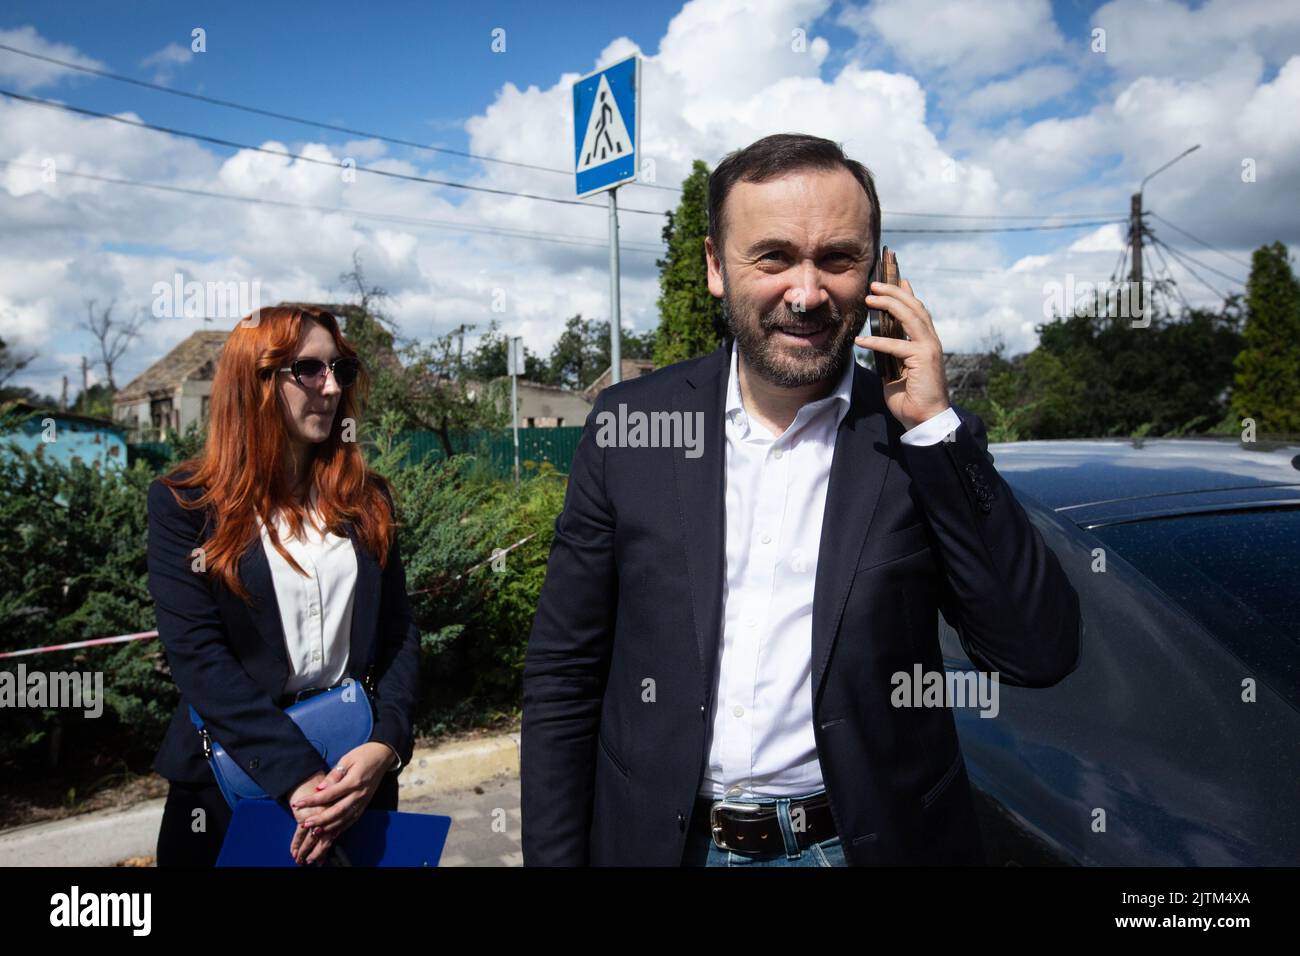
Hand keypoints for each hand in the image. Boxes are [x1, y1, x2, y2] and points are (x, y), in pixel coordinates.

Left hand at [288, 742, 393, 864]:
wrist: (382, 756)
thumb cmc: (362, 755)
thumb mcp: (346, 760)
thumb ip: (334, 775)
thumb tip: (320, 789)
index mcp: (353, 781)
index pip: (329, 794)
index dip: (313, 801)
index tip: (298, 804)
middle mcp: (359, 794)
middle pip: (337, 811)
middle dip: (319, 819)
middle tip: (305, 824)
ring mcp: (363, 801)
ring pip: (345, 818)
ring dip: (329, 826)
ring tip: (314, 831)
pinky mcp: (365, 804)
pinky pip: (353, 819)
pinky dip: (342, 827)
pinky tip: (331, 833)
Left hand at [855, 278, 950, 429]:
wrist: (925, 419)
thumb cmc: (910, 398)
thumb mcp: (895, 370)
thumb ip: (890, 354)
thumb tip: (875, 342)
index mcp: (925, 342)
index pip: (917, 311)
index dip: (907, 293)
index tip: (897, 279)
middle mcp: (930, 341)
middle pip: (914, 307)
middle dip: (894, 291)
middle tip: (875, 283)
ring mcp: (929, 348)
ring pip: (910, 317)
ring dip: (889, 304)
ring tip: (869, 297)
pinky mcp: (923, 359)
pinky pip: (896, 345)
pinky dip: (876, 342)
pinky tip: (860, 340)